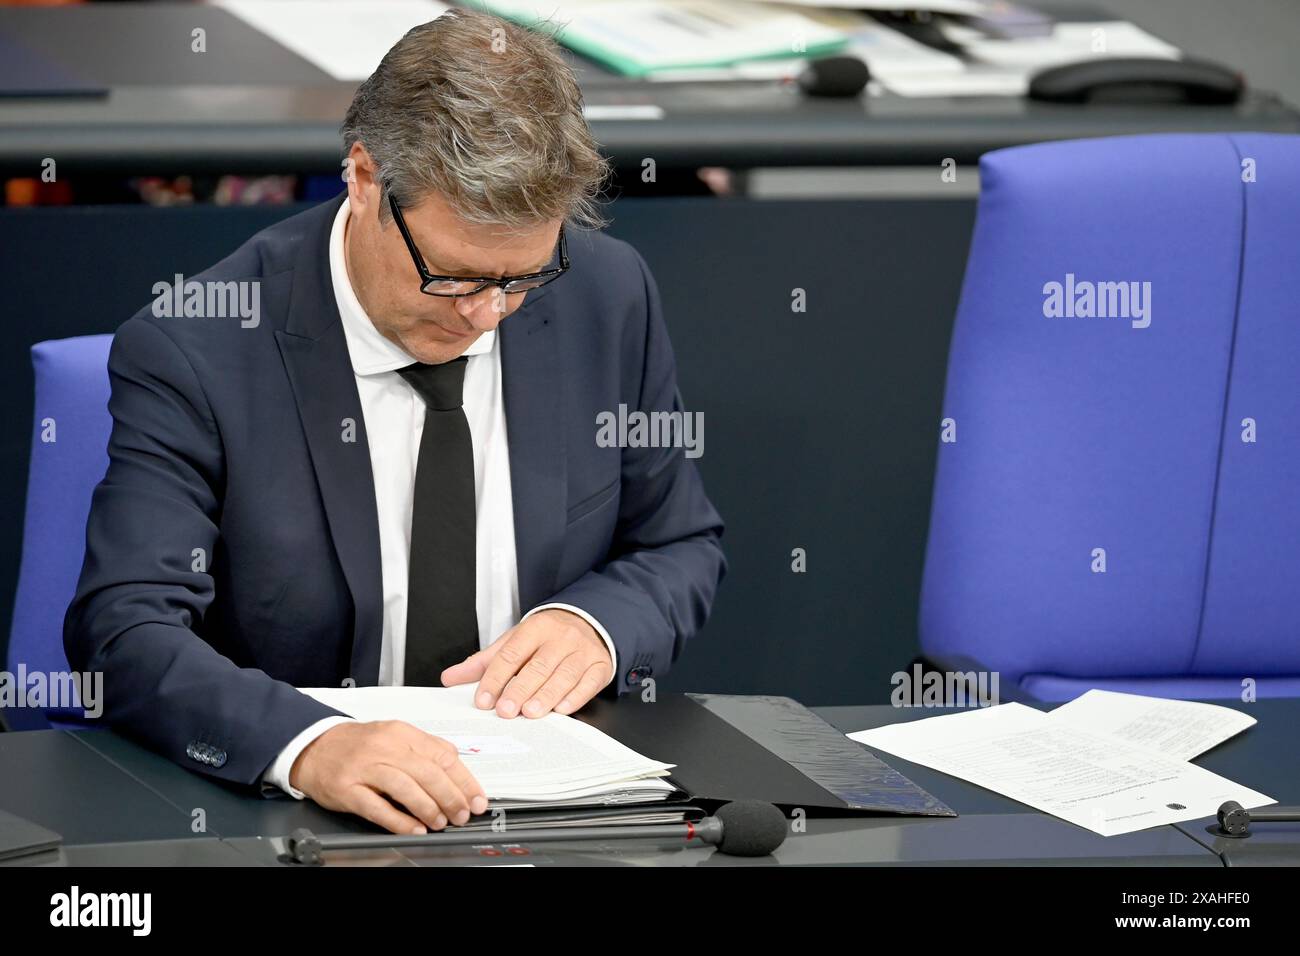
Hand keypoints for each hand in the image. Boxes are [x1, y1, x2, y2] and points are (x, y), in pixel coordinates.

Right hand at [290, 720, 487, 834]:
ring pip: (406, 787)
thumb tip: (458, 770)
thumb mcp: (394, 736)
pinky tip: (414, 829)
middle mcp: (385, 747)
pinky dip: (400, 820)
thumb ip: (425, 749)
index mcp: (402, 733)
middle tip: (462, 814)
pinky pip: (378, 807)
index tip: (476, 798)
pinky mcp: (347, 788)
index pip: (443, 755)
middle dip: (451, 797)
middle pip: (428, 772)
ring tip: (441, 822)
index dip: (464, 780)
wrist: (314, 746)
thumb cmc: (358, 745)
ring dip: (429, 808)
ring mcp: (365, 767)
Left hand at [441, 609, 612, 718]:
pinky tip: (562, 709)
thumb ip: (484, 662)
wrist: (588, 622)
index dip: (496, 677)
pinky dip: (576, 697)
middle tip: (506, 710)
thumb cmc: (546, 637)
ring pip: (564, 674)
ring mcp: (582, 651)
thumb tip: (450, 678)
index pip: (512, 654)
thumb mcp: (515, 641)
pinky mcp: (600, 665)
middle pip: (538, 665)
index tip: (483, 699)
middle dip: (520, 689)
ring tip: (530, 712)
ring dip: (546, 695)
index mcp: (535, 628)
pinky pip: (589, 682)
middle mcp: (560, 638)